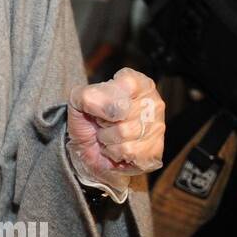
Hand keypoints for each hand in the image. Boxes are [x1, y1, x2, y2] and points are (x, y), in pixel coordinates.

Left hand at [66, 67, 165, 196]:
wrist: (86, 146)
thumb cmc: (86, 118)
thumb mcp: (78, 99)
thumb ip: (90, 96)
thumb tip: (116, 110)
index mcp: (138, 83)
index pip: (124, 88)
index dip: (103, 102)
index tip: (99, 106)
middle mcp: (153, 102)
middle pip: (122, 114)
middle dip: (104, 122)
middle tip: (103, 123)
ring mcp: (158, 126)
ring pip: (125, 133)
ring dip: (108, 139)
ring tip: (110, 136)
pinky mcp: (156, 149)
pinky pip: (131, 152)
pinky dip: (116, 153)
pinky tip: (117, 149)